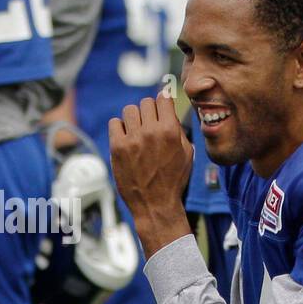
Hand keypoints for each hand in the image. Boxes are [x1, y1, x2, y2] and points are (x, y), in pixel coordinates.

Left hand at [109, 92, 194, 257]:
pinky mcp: (117, 147)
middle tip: (151, 124)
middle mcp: (151, 132)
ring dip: (135, 118)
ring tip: (138, 132)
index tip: (162, 108)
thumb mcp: (187, 154)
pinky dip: (121, 128)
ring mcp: (132, 139)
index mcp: (170, 132)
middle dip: (150, 111)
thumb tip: (169, 111)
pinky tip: (127, 139)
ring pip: (130, 110)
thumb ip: (178, 130)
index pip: (163, 99)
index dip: (164, 102)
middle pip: (146, 102)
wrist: (155, 204)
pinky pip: (115, 123)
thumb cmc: (173, 180)